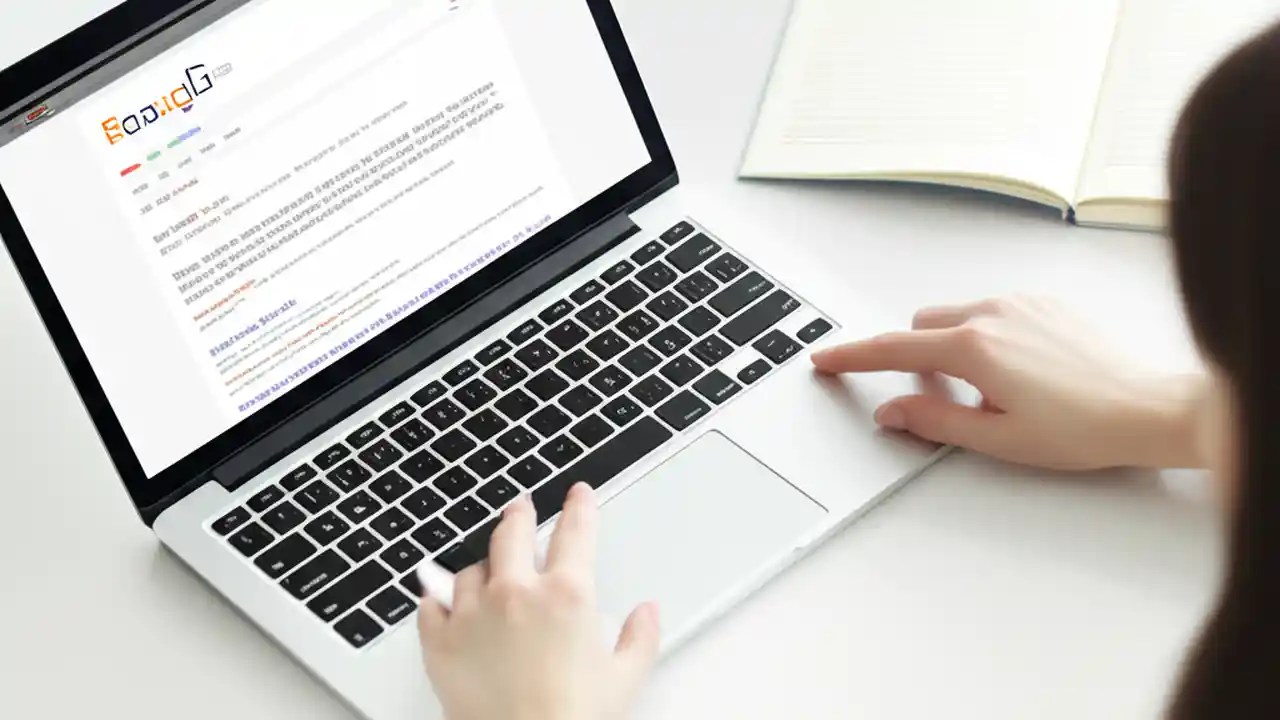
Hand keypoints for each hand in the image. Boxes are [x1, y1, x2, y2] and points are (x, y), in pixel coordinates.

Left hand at [418, 484, 659, 719]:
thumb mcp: (624, 680)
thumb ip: (640, 639)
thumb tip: (647, 614)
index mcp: (567, 596)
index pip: (575, 531)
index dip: (579, 506)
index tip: (577, 494)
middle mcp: (516, 593)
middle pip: (512, 532)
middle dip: (520, 515)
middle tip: (522, 509)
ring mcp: (472, 614)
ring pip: (471, 569)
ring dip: (482, 567)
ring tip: (487, 573)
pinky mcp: (439, 640)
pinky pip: (431, 603)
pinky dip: (439, 600)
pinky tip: (444, 604)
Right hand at [811, 296, 1204, 469]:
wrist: (1148, 409)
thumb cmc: (1083, 428)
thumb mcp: (996, 439)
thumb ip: (933, 422)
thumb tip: (892, 412)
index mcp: (974, 348)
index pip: (894, 350)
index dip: (853, 357)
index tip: (825, 360)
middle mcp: (992, 314)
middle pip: (921, 328)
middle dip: (915, 359)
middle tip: (942, 401)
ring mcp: (1021, 304)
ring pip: (956, 317)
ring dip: (952, 348)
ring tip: (991, 392)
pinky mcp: (1044, 304)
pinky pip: (992, 312)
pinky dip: (986, 337)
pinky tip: (1019, 373)